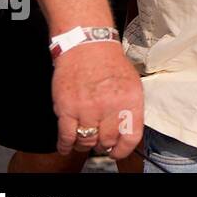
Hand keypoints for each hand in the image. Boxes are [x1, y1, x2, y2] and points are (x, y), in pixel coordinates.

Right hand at [51, 41, 143, 158]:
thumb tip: (127, 132)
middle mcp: (110, 106)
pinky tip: (66, 146)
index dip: (123, 149)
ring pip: (86, 141)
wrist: (87, 45)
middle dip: (102, 145)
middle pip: (106, 141)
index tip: (117, 151)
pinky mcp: (67, 108)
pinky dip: (65, 145)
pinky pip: (66, 136)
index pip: (131, 136)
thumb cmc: (109, 63)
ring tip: (84, 138)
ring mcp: (88, 108)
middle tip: (99, 141)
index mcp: (131, 100)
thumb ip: (130, 109)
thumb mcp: (131, 83)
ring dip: (84, 144)